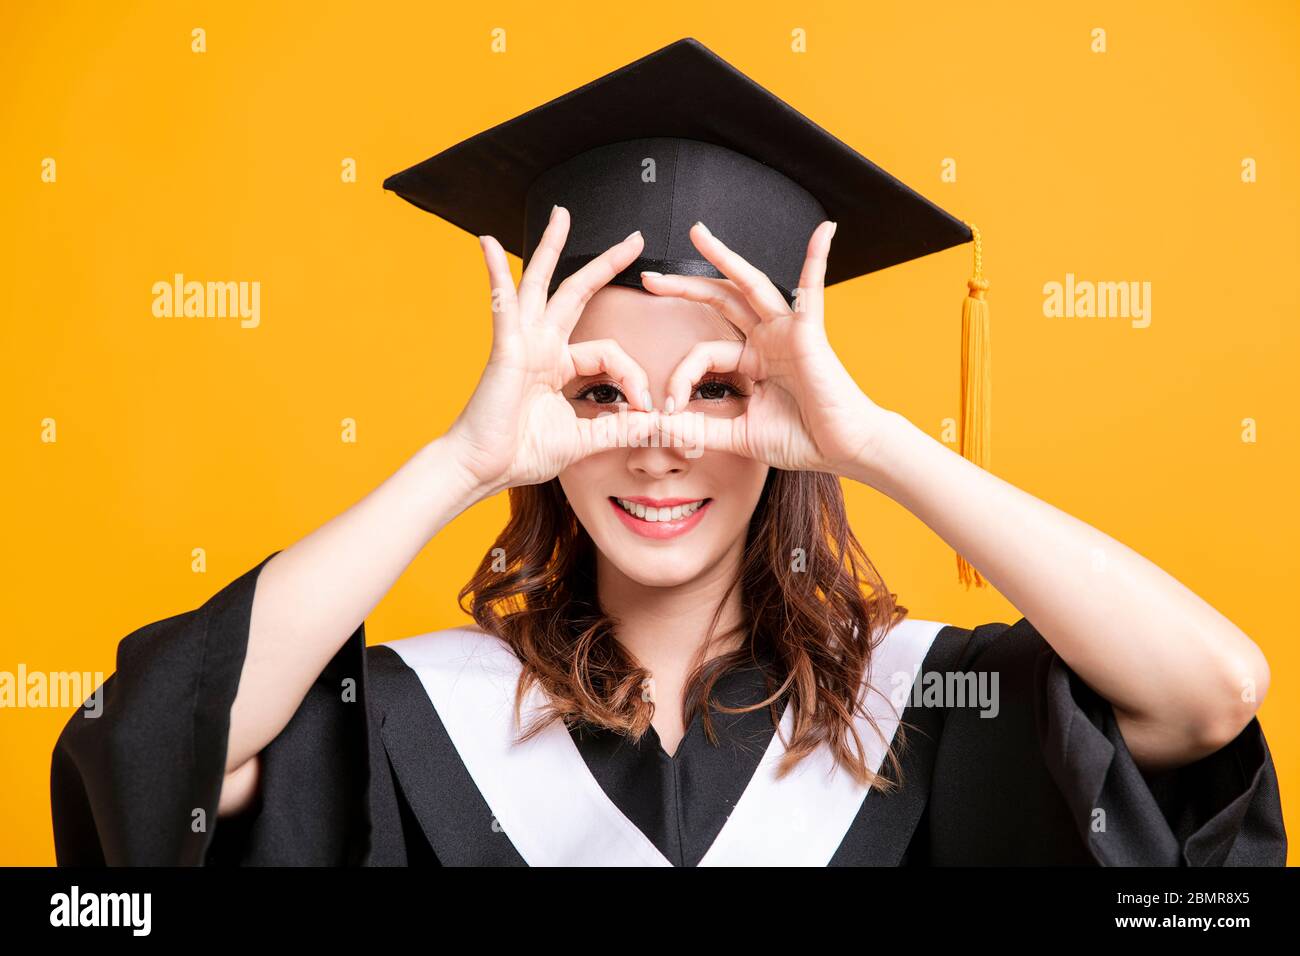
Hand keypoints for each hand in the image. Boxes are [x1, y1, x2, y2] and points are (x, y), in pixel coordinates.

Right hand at [444, 206, 655, 493]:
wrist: (483, 469)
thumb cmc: (521, 453)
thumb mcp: (583, 440)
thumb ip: (619, 430)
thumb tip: (657, 426)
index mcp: (558, 365)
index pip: (610, 353)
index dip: (634, 377)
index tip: (647, 409)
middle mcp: (541, 346)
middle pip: (576, 293)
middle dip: (606, 264)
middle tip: (635, 238)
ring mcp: (522, 343)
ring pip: (541, 284)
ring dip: (552, 248)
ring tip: (562, 215)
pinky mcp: (505, 348)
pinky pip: (502, 304)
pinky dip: (496, 273)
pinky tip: (487, 244)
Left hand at [642, 221, 890, 473]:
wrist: (841, 449)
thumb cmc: (800, 440)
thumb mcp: (740, 435)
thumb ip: (702, 429)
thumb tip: (661, 426)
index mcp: (750, 361)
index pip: (702, 353)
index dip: (680, 377)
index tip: (667, 408)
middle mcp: (766, 340)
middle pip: (719, 301)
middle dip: (683, 287)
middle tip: (648, 278)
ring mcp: (787, 332)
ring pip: (750, 286)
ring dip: (724, 258)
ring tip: (698, 233)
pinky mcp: (809, 332)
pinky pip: (813, 290)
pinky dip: (817, 258)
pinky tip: (824, 231)